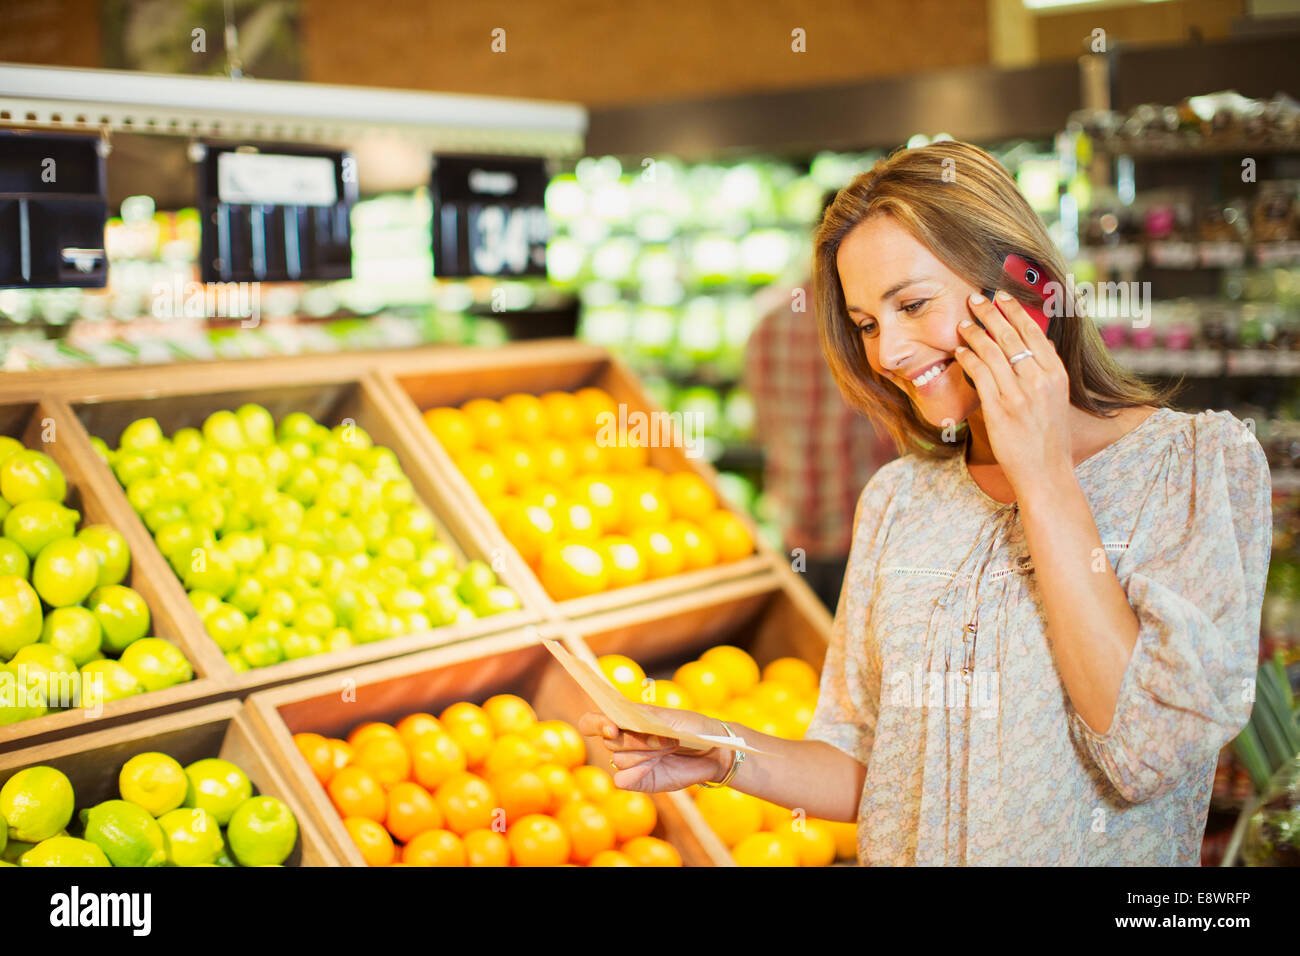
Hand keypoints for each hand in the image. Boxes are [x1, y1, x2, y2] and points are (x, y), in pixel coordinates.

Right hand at [578, 706, 732, 792]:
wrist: (712, 751)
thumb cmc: (691, 728)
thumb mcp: (672, 718)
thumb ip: (646, 722)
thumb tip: (623, 732)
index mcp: (626, 719)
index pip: (593, 721)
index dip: (596, 723)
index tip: (612, 728)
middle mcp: (624, 740)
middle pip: (609, 742)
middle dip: (635, 740)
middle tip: (663, 739)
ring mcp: (630, 761)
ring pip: (619, 760)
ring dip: (643, 755)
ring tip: (666, 751)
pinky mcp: (637, 781)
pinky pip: (622, 780)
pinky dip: (635, 775)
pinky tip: (653, 769)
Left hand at [955, 290, 1071, 492]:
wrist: (1046, 472)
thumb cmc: (1048, 436)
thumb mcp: (1057, 398)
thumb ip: (1046, 370)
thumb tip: (1037, 343)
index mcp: (1057, 374)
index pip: (1034, 332)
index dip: (1015, 311)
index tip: (1002, 296)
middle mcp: (1040, 380)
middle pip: (1011, 336)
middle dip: (990, 313)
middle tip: (974, 298)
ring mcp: (1020, 394)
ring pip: (993, 352)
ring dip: (975, 333)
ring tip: (963, 322)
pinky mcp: (1001, 409)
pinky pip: (981, 374)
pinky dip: (969, 358)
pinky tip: (960, 350)